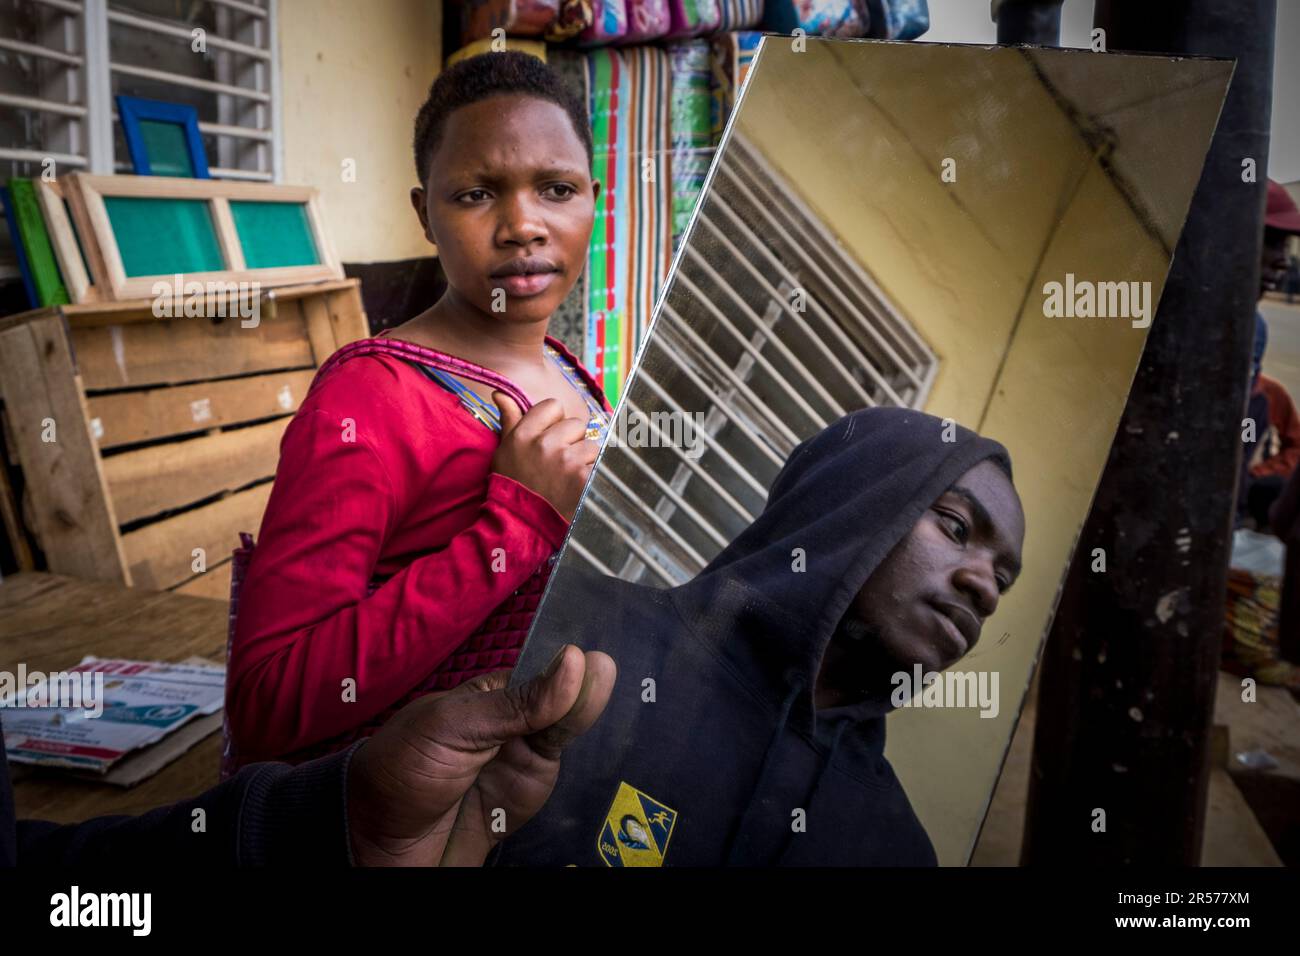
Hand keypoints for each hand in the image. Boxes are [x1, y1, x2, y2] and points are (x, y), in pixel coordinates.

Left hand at [345, 645, 615, 865]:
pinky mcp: (534, 789)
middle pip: (560, 695)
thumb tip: (574, 661)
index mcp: (488, 695)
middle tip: (603, 663)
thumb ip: (517, 703)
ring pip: (568, 724)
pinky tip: (598, 710)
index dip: (561, 657)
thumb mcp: (453, 726)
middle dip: (582, 679)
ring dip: (587, 704)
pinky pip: (567, 762)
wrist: (381, 843)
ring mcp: (525, 755)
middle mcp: (512, 721)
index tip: (586, 647)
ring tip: (606, 674)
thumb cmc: (400, 769)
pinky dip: (584, 737)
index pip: (537, 667)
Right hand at [490, 392, 597, 520]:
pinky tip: (576, 488)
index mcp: (524, 434)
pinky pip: (599, 465)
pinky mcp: (583, 478)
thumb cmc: (513, 485)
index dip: (555, 421)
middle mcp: (545, 443)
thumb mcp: (504, 451)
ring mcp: (566, 460)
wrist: (521, 524)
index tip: (550, 438)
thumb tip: (500, 392)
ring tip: (566, 479)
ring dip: (584, 461)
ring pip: (591, 446)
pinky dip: (592, 477)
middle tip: (559, 464)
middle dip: (572, 442)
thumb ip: (509, 420)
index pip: (554, 406)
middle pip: (577, 425)